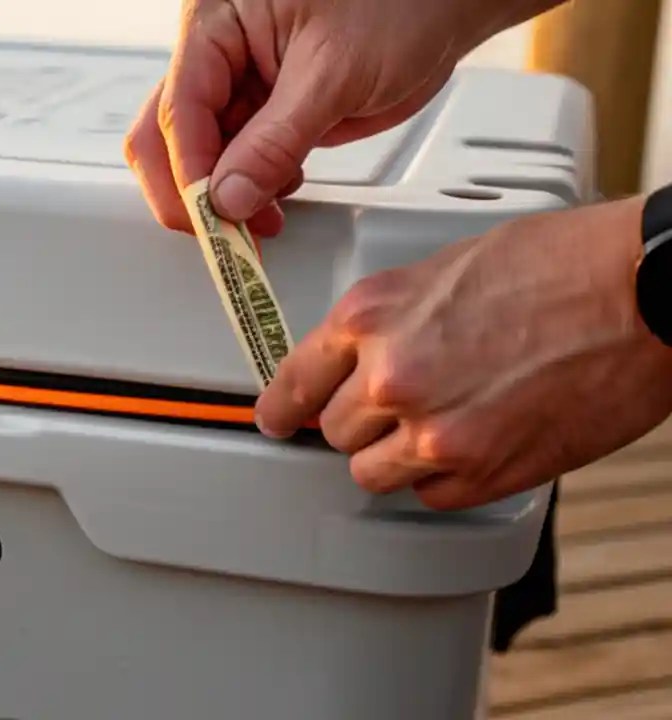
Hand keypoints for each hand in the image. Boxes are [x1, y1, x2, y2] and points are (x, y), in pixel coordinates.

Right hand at [124, 0, 560, 233]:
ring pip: (199, 158)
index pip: (177, 111)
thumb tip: (229, 198)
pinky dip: (249, 192)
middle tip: (221, 238)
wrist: (445, 6)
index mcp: (215, 24)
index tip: (214, 220)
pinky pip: (236, 162)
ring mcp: (238, 86)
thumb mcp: (333, 73)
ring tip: (260, 223)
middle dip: (191, 194)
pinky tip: (275, 200)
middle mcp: (217, 54)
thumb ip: (275, 141)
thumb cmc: (400, 2)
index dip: (191, 173)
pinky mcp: (265, 114)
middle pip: (166, 137)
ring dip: (223, 200)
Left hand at [255, 197, 671, 509]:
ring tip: (444, 421)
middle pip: (332, 431)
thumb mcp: (440, 270)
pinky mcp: (481, 473)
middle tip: (404, 403)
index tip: (274, 420)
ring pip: (371, 473)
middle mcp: (390, 377)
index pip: (292, 380)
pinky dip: (443, 480)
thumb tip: (354, 360)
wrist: (641, 291)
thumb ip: (386, 321)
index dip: (280, 406)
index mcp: (370, 317)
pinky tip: (477, 440)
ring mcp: (434, 432)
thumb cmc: (558, 265)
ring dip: (396, 456)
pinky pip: (428, 498)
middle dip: (358, 422)